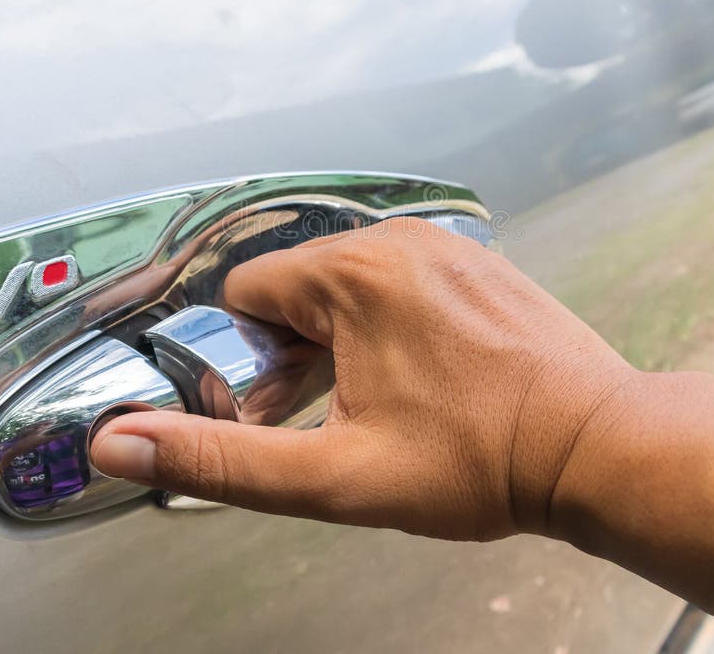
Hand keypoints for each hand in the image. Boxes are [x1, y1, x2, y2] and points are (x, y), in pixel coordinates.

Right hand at [90, 218, 634, 540]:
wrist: (594, 444)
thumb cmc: (475, 460)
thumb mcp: (334, 475)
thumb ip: (220, 460)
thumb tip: (120, 445)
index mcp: (352, 271)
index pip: (249, 291)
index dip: (250, 357)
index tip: (284, 407)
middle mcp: (396, 239)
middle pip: (301, 287)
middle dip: (296, 351)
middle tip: (333, 413)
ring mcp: (444, 245)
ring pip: (352, 283)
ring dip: (344, 340)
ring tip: (380, 401)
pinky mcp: (476, 261)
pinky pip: (403, 280)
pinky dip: (391, 322)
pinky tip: (424, 376)